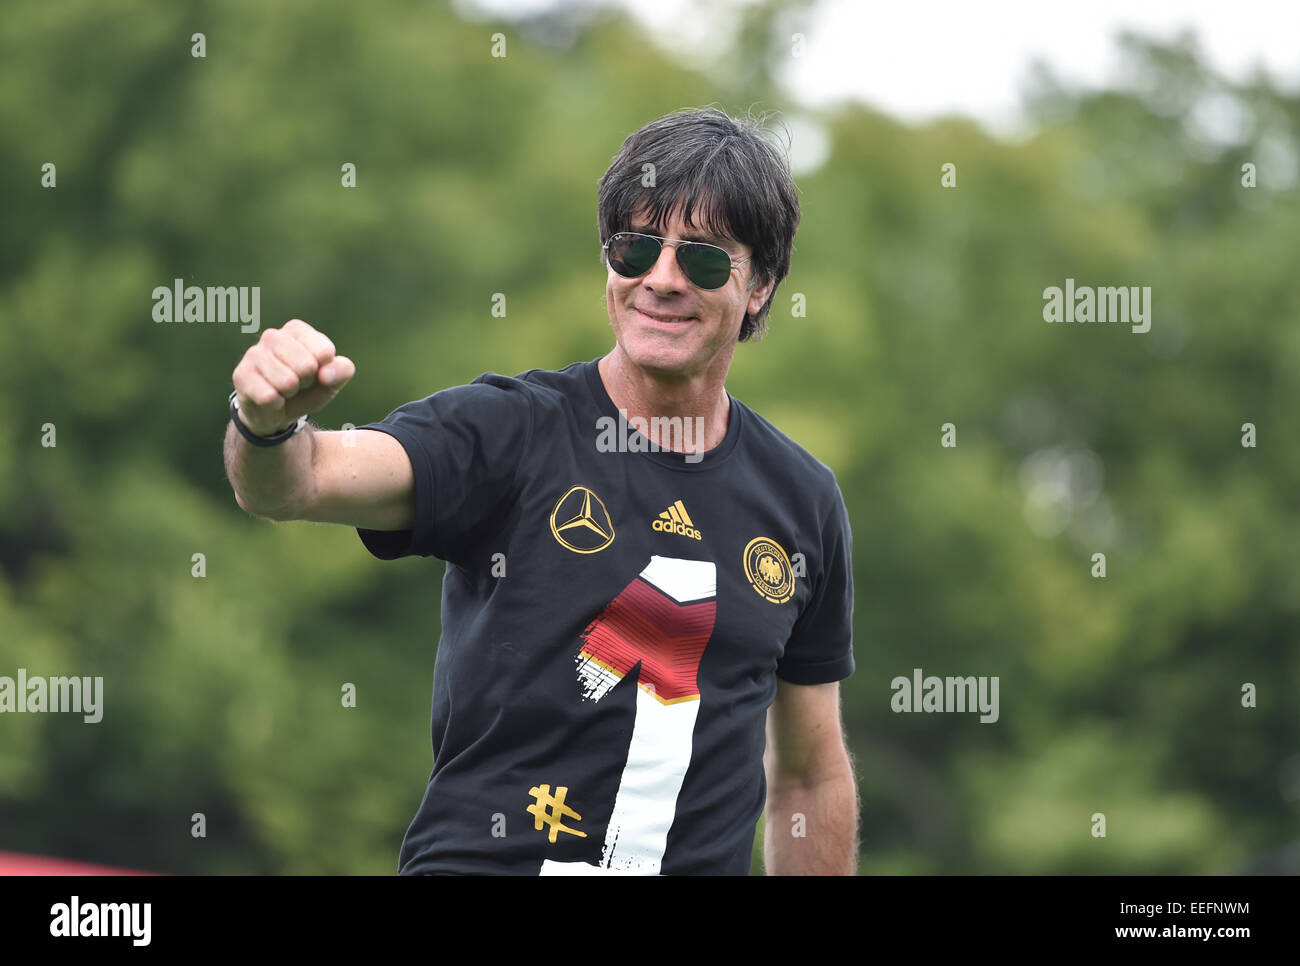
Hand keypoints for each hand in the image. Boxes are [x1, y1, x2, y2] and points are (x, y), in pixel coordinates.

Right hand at [231, 319, 354, 435]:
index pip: (324, 352)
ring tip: (284, 390)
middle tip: (298, 383)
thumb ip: (342, 371)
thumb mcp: (332, 380)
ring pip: (287, 382)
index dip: (325, 371)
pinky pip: (269, 396)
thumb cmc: (307, 388)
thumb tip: (326, 373)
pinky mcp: (241, 375)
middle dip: (307, 382)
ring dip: (290, 393)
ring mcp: (254, 354)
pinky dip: (276, 404)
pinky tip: (270, 398)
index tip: (316, 372)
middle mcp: (273, 336)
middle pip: (306, 366)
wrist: (278, 411)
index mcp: (297, 330)